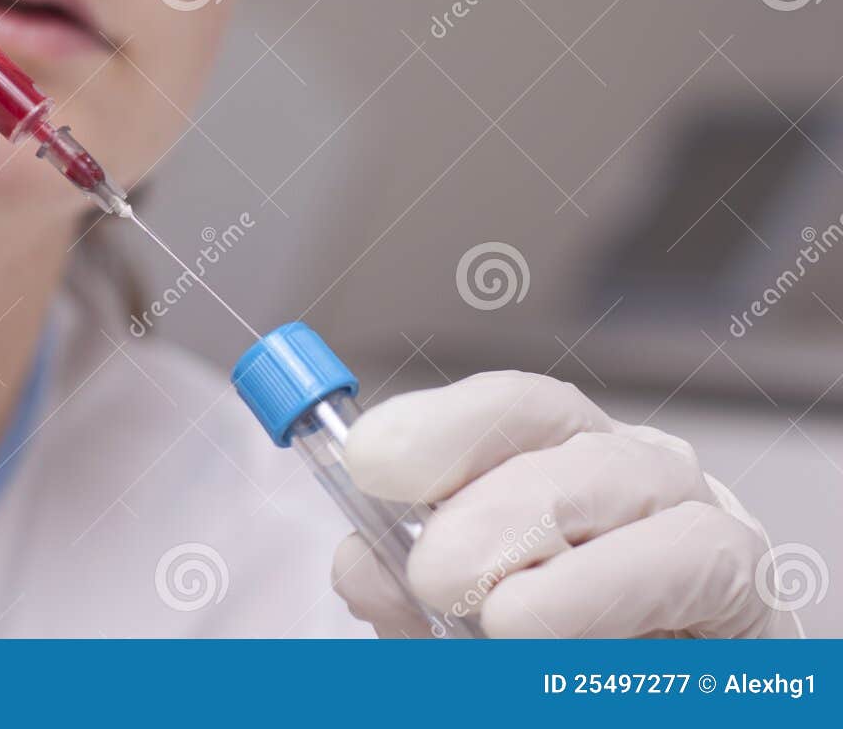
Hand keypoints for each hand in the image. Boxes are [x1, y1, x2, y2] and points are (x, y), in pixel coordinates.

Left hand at [330, 371, 792, 637]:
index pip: (501, 410)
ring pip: (627, 477)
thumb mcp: (456, 631)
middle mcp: (622, 472)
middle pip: (556, 426)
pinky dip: (615, 589)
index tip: (369, 458)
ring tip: (496, 618)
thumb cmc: (553, 668)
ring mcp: (691, 516)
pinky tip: (545, 626)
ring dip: (547, 536)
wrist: (635, 707)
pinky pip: (698, 557)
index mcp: (548, 464)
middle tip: (432, 572)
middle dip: (482, 494)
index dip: (437, 424)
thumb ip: (407, 594)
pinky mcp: (748, 586)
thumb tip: (360, 562)